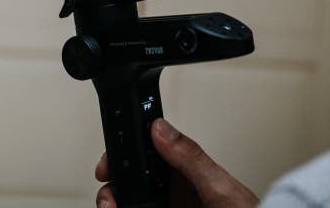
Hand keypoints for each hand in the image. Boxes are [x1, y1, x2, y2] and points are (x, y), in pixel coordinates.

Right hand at [94, 118, 258, 207]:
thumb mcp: (221, 187)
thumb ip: (191, 157)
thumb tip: (162, 128)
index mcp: (187, 171)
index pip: (146, 153)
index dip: (124, 155)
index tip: (109, 164)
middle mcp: (175, 191)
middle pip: (131, 180)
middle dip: (113, 184)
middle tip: (108, 195)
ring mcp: (170, 206)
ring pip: (130, 201)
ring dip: (114, 201)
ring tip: (111, 207)